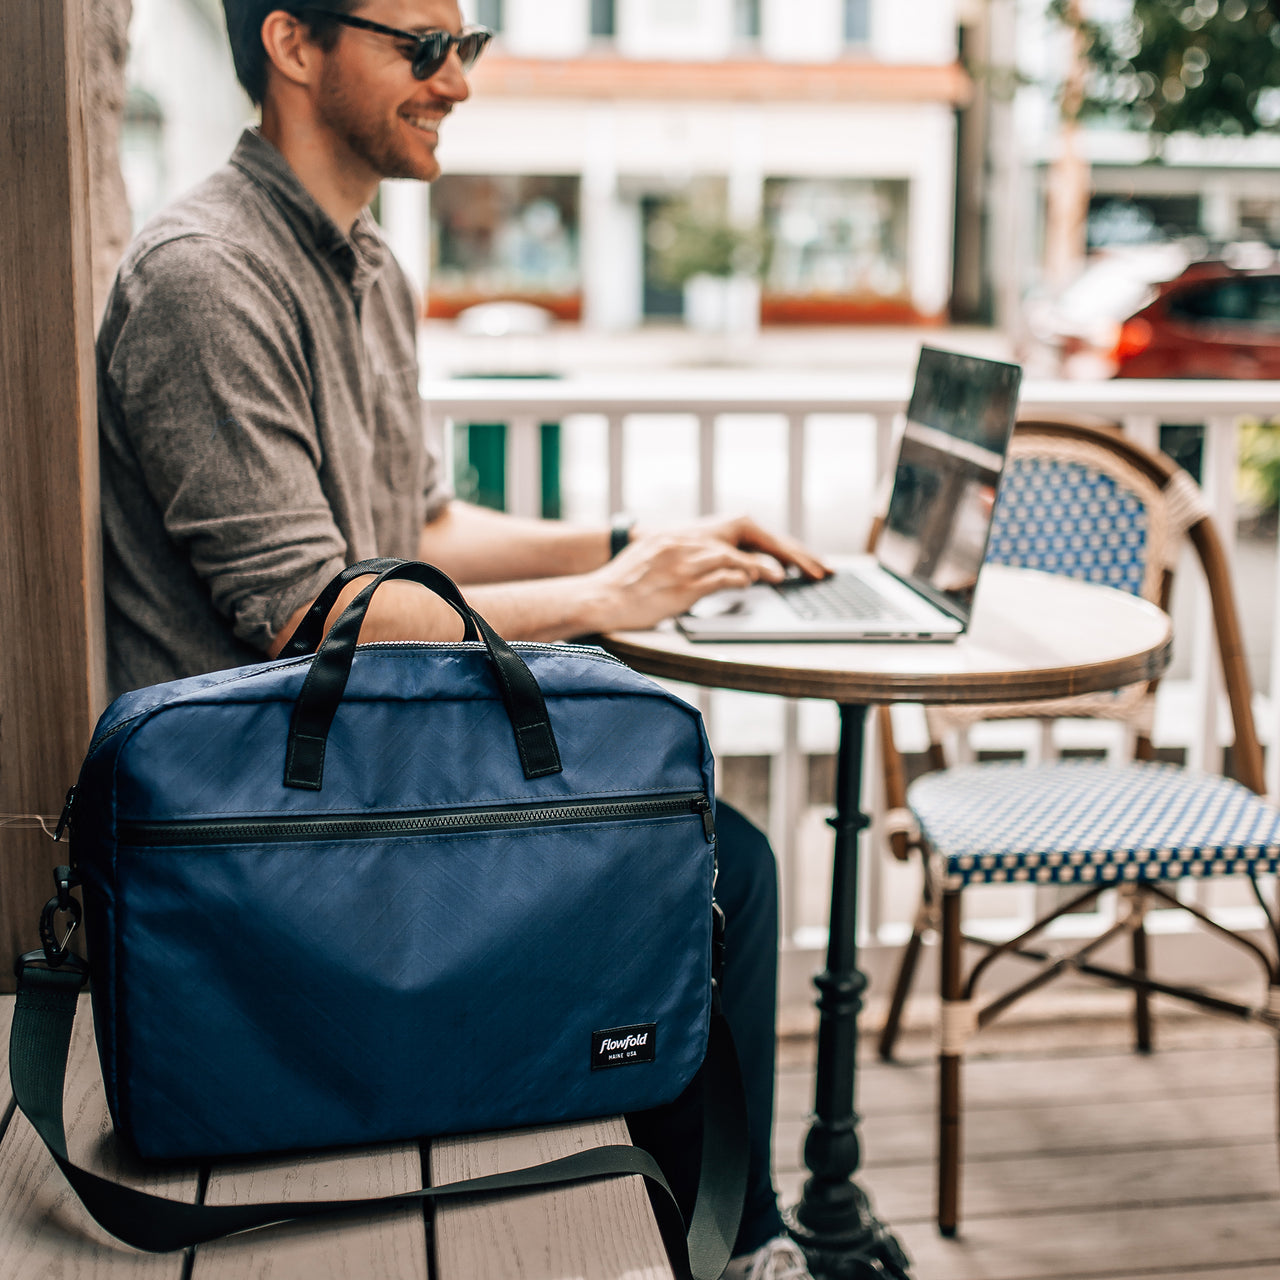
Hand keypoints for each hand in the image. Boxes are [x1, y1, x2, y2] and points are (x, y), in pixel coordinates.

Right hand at [586, 517, 829, 632]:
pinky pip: (724, 578)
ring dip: (760, 568)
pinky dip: (742, 579)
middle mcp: (683, 544)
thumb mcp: (650, 560)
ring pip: (735, 558)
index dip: (755, 544)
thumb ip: (677, 557)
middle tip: (789, 563)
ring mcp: (685, 563)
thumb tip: (703, 568)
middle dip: (769, 552)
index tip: (775, 555)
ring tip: (780, 576)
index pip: (726, 534)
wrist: (600, 597)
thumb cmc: (621, 586)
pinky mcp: (686, 585)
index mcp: (676, 537)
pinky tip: (752, 583)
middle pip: (738, 542)